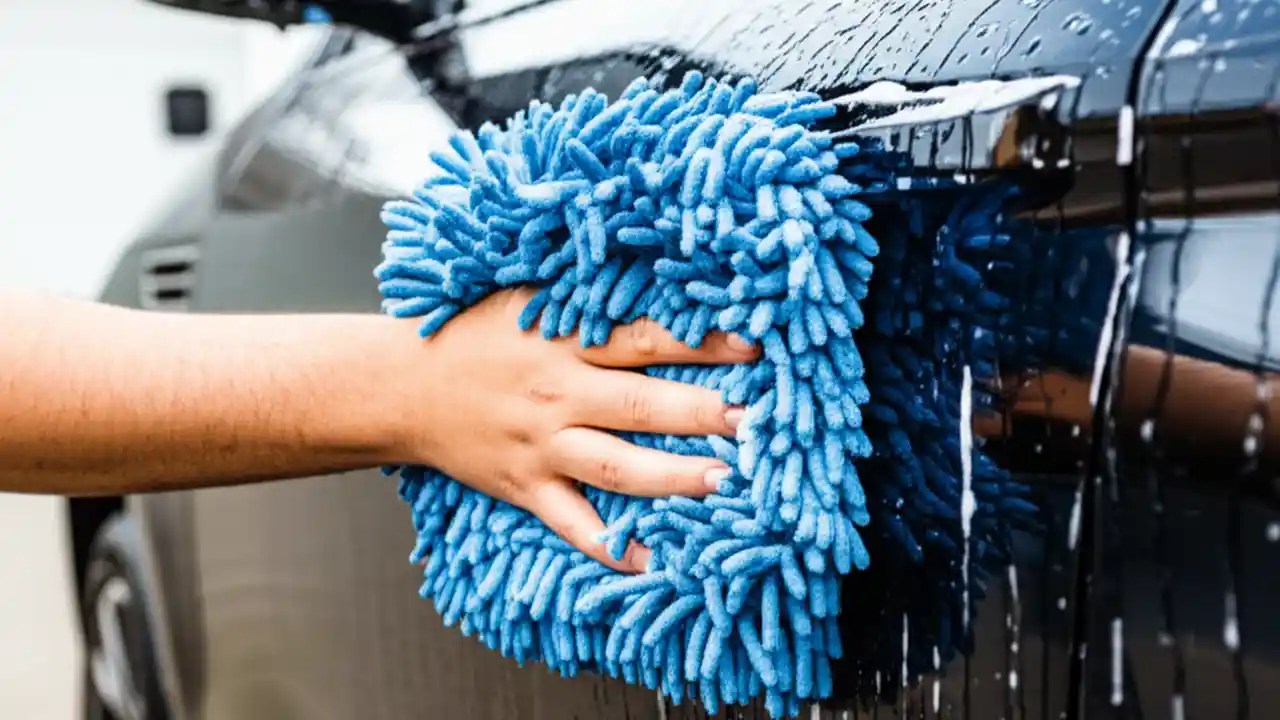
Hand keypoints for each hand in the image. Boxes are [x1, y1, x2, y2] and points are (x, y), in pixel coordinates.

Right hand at [400, 288, 758, 572]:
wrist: (401, 386)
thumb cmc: (473, 335)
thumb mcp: (528, 299)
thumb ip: (588, 298)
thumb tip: (658, 280)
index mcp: (564, 340)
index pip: (645, 339)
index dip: (701, 342)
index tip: (755, 345)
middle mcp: (558, 393)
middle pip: (641, 405)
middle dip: (704, 415)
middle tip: (756, 425)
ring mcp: (541, 445)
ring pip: (616, 466)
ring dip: (673, 477)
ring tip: (725, 482)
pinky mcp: (523, 486)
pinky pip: (571, 522)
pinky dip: (607, 547)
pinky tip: (648, 561)